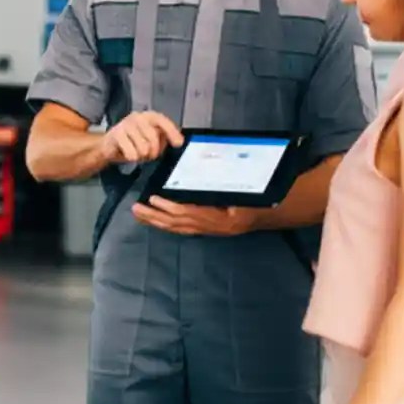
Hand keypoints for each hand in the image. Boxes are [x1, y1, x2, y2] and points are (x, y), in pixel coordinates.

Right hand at [99, 111, 183, 163]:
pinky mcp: (116, 134)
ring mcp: (126, 124)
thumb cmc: (132, 142)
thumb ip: (163, 138)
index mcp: (148, 116)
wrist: (108, 146)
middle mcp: (138, 117)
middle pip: (153, 138)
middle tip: (148, 155)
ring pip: (143, 148)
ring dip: (141, 156)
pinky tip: (127, 153)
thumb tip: (177, 141)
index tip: (178, 144)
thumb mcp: (151, 140)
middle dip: (153, 152)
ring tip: (136, 152)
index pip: (162, 121)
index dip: (171, 132)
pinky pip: (132, 154)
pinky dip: (132, 158)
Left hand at [131, 196, 262, 235]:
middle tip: (136, 208)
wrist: (267, 211)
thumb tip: (204, 172)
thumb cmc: (256, 197)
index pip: (191, 214)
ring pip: (178, 228)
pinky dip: (167, 224)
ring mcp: (210, 231)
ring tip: (139, 213)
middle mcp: (214, 227)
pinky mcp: (207, 230)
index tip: (155, 198)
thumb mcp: (243, 191)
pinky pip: (183, 229)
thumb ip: (222, 186)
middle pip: (179, 224)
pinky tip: (154, 218)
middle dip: (155, 216)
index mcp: (223, 218)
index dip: (171, 208)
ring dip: (157, 221)